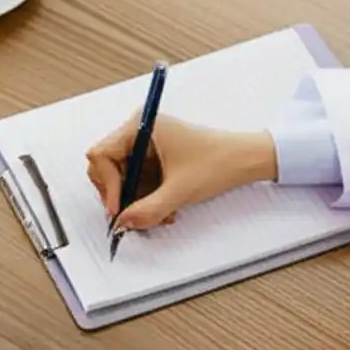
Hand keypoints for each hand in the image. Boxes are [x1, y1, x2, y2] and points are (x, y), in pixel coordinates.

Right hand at [86, 115, 277, 229]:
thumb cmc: (219, 162)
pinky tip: (164, 209)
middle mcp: (139, 131)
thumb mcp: (180, 190)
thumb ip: (147, 209)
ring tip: (157, 215)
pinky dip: (145, 199)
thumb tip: (122, 222)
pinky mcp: (155, 157)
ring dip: (135, 201)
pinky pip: (138, 181)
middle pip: (107, 167)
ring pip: (122, 178)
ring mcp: (147, 144)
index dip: (106, 185)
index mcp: (141, 126)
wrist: (247, 160)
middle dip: (119, 195)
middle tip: (130, 216)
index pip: (101, 155)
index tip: (117, 208)